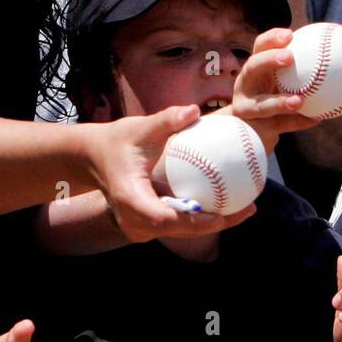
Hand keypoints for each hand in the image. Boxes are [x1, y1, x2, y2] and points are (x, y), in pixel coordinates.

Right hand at [83, 105, 255, 241]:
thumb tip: (194, 111)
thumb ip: (166, 120)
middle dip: (217, 223)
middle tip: (250, 208)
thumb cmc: (117, 141)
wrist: (92, 158)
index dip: (197, 221)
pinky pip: (176, 225)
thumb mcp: (140, 127)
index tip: (225, 213)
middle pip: (180, 230)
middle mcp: (134, 221)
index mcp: (131, 199)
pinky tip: (226, 204)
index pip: (167, 219)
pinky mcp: (144, 226)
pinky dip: (199, 217)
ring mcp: (138, 227)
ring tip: (246, 208)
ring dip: (212, 222)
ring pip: (180, 231)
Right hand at [225, 27, 317, 150]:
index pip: (260, 46)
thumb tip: (336, 51)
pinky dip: (296, 121)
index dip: (272, 38)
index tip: (290, 34)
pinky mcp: (251, 129)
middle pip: (252, 67)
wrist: (250, 130)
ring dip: (279, 102)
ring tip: (299, 101)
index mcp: (255, 67)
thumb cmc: (273, 97)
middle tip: (289, 57)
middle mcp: (245, 84)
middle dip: (268, 60)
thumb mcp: (283, 80)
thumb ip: (303, 68)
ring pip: (260, 104)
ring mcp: (245, 107)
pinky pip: (276, 125)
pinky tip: (315, 119)